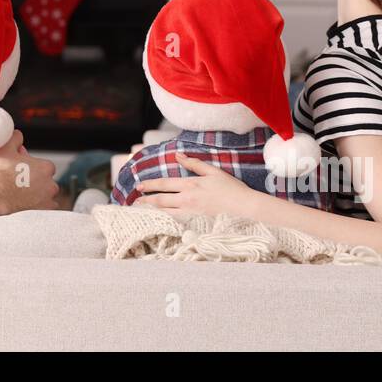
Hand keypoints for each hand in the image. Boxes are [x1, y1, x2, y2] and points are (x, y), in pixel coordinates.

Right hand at [0, 131, 58, 213]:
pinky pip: (48, 210)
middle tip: (24, 186)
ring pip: (49, 196)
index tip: (26, 174)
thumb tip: (18, 134)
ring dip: (41, 196)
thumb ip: (15, 138)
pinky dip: (42, 209)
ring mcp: (48, 199)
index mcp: (45, 168)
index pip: (46, 168)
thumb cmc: (0, 174)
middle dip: (39, 184)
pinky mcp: (44, 212)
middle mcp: (51, 184)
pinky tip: (31, 207)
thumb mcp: (5, 149)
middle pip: (48, 182)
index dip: (36, 170)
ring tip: (25, 198)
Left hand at [135, 153, 254, 216]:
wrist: (246, 209)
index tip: (139, 186)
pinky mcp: (196, 226)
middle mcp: (187, 200)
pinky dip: (163, 223)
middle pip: (160, 201)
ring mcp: (191, 215)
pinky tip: (157, 224)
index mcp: (191, 185)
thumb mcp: (214, 172)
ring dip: (151, 213)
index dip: (150, 185)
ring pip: (165, 214)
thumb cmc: (232, 190)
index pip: (164, 184)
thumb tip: (178, 155)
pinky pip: (174, 224)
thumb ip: (194, 164)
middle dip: (145, 201)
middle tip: (134, 202)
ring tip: (140, 213)